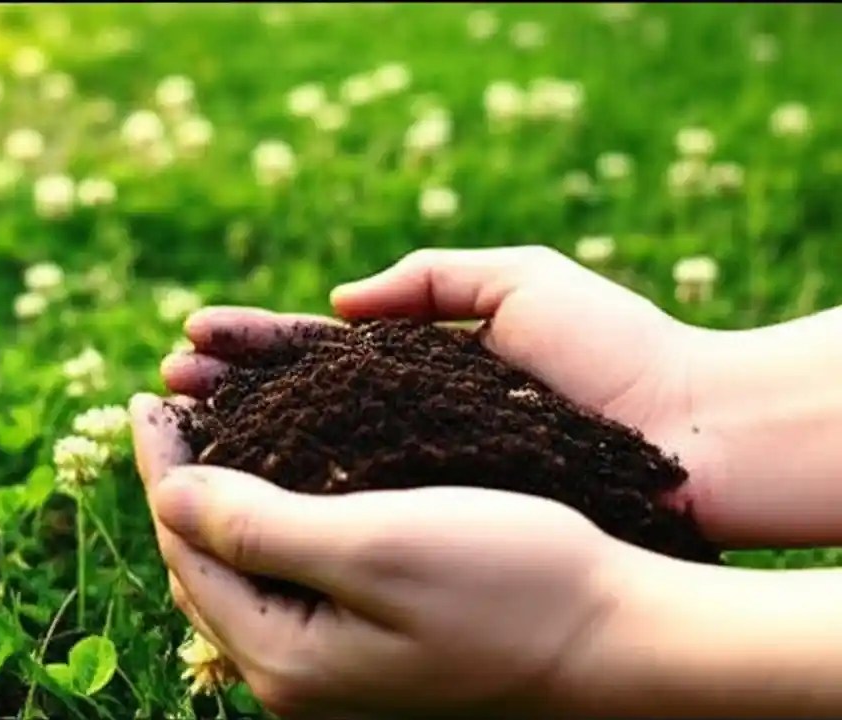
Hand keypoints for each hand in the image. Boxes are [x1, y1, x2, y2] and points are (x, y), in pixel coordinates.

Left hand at [130, 395, 627, 717]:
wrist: (617, 636)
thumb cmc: (509, 578)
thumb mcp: (373, 542)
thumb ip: (256, 526)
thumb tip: (165, 493)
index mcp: (284, 658)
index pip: (184, 544)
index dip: (158, 463)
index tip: (145, 394)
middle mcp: (295, 679)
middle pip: (201, 566)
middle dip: (176, 484)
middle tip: (168, 409)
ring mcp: (332, 672)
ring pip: (239, 573)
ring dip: (216, 502)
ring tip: (205, 435)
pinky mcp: (366, 651)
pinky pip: (283, 579)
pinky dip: (262, 524)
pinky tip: (272, 482)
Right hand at [161, 246, 720, 533]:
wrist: (689, 433)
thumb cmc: (614, 349)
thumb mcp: (521, 281)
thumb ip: (431, 277)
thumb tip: (337, 302)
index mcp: (418, 362)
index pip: (313, 350)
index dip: (252, 342)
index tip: (192, 333)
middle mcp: (406, 421)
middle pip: (294, 405)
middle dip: (226, 391)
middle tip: (162, 384)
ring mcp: (418, 473)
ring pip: (307, 457)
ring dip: (238, 441)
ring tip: (177, 425)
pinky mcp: (438, 518)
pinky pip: (351, 505)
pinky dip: (291, 495)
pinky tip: (239, 490)